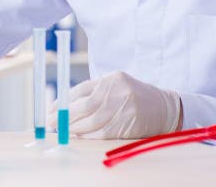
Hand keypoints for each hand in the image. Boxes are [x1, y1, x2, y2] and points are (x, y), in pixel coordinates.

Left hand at [46, 71, 181, 138]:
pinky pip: (103, 132)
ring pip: (92, 121)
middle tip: (50, 122)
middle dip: (64, 116)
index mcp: (110, 79)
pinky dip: (88, 135)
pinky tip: (78, 136)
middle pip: (84, 106)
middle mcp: (116, 92)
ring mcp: (124, 109)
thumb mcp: (115, 85)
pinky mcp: (128, 124)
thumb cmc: (133, 95)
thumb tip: (65, 105)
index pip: (80, 90)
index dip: (62, 101)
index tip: (50, 109)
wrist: (165, 107)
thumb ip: (93, 92)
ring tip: (62, 130)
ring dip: (74, 128)